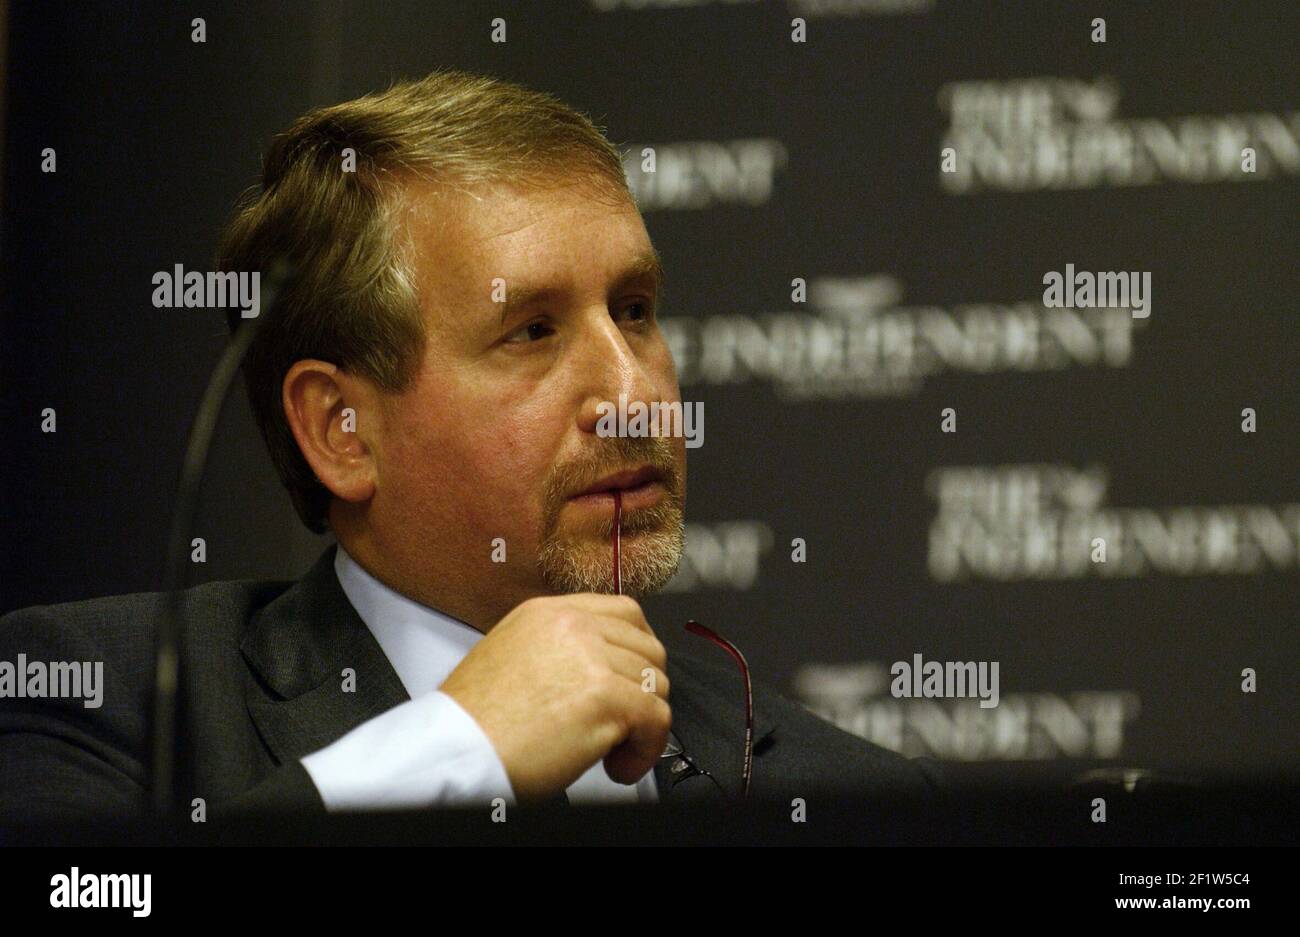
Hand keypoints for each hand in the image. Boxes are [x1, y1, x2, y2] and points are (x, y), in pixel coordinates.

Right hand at [439, 593, 670, 802]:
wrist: (454, 751)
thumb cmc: (473, 721)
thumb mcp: (510, 656)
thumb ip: (557, 650)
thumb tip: (598, 669)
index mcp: (548, 613)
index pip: (624, 613)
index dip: (638, 650)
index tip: (633, 677)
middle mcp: (572, 626)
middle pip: (648, 648)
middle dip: (643, 690)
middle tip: (622, 721)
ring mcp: (590, 657)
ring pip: (656, 685)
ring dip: (642, 725)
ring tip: (612, 749)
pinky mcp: (604, 696)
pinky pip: (657, 719)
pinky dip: (646, 750)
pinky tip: (617, 765)